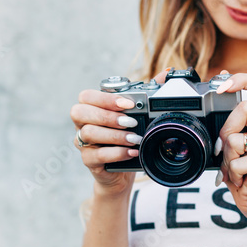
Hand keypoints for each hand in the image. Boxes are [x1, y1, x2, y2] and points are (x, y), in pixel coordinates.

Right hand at [70, 68, 171, 195]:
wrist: (120, 172)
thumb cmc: (126, 138)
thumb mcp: (136, 116)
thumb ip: (147, 93)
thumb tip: (166, 73)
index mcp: (91, 108)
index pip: (86, 96)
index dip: (106, 98)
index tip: (129, 104)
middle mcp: (82, 124)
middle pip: (79, 112)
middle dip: (107, 115)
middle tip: (131, 122)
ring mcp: (82, 143)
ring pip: (88, 133)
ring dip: (115, 135)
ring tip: (134, 139)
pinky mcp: (88, 160)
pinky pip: (96, 155)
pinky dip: (116, 153)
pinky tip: (131, 152)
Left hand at [212, 70, 246, 216]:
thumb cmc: (240, 165)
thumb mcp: (230, 137)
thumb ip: (228, 113)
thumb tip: (220, 76)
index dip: (240, 79)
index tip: (221, 85)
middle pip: (242, 110)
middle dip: (226, 131)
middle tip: (227, 150)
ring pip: (234, 139)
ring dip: (226, 158)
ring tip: (236, 167)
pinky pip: (236, 161)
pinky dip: (231, 173)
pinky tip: (241, 177)